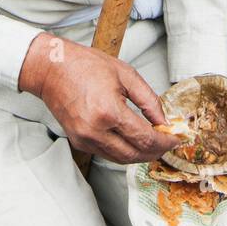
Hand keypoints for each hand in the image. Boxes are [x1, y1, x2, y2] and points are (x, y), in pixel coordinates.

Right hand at [19, 32, 184, 164]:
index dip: (165, 142)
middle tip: (167, 143)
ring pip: (121, 159)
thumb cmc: (84, 66)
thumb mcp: (125, 74)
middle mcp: (95, 131)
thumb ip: (149, 100)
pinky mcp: (79, 142)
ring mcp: (85, 139)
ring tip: (154, 144)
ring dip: (141, 155)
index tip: (175, 139)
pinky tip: (133, 142)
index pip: (145, 138)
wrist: (51, 70)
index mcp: (109, 111)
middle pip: (135, 154)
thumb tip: (164, 120)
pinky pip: (107, 154)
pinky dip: (124, 152)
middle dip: (156, 152)